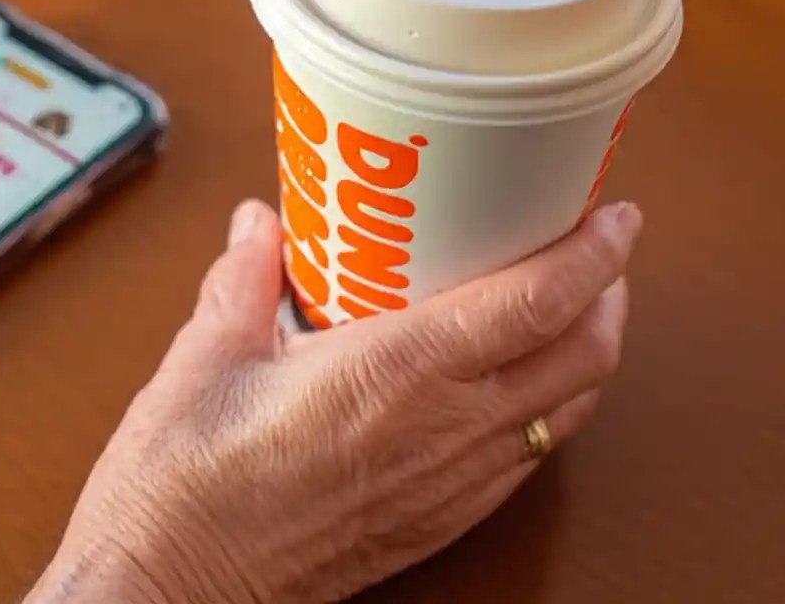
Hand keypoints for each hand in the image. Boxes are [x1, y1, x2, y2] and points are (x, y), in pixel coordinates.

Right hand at [27, 200, 641, 602]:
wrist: (171, 593)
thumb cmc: (182, 491)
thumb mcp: (202, 361)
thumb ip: (242, 280)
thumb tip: (260, 227)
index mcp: (395, 372)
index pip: (538, 302)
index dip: (595, 254)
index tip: (613, 218)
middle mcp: (444, 430)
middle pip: (582, 357)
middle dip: (609, 297)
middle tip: (591, 253)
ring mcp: (450, 486)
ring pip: (568, 414)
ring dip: (584, 354)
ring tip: (563, 311)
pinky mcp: (438, 523)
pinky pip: (527, 461)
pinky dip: (548, 412)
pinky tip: (510, 391)